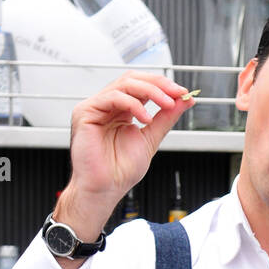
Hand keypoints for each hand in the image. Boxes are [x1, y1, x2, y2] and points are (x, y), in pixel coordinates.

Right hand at [51, 72, 194, 268]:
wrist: (105, 189)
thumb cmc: (120, 171)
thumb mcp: (150, 139)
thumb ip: (165, 118)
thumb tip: (183, 101)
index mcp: (121, 110)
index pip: (141, 86)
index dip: (162, 86)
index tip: (182, 93)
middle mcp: (107, 106)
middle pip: (132, 79)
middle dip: (158, 84)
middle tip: (177, 93)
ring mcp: (96, 107)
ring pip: (124, 84)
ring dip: (150, 91)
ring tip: (166, 104)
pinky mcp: (85, 112)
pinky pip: (112, 97)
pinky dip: (133, 104)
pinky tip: (146, 118)